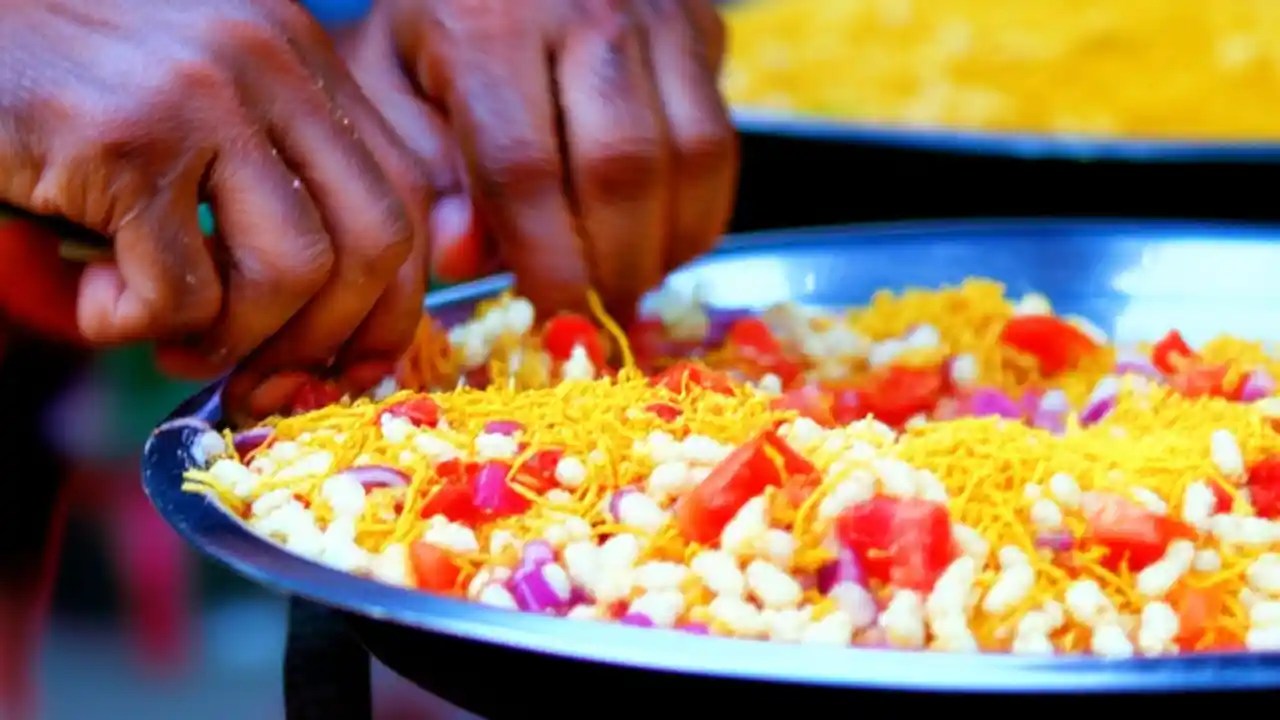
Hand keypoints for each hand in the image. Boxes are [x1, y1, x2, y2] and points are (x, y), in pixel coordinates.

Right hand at [0, 0, 435, 416]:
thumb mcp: (198, 117)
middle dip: (324, 338)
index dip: (393, 303)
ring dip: (228, 338)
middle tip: (257, 373)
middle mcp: (267, 60)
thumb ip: (274, 190)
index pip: (404, 196)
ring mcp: (199, 94)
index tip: (354, 365)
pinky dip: (132, 326)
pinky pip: (179, 293)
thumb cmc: (69, 96)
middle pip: (375, 241)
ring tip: (162, 332)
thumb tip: (339, 343)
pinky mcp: (124, 141)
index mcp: (298, 55)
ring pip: (292, 274)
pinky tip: (90, 291)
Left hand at [343, 0, 738, 320]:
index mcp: (486, 24)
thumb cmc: (435, 29)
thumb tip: (464, 259)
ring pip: (692, 154)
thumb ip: (419, 172)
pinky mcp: (701, 25)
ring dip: (668, 244)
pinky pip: (721, 138)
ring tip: (629, 281)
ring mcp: (655, 11)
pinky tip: (658, 237)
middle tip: (596, 314)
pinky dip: (699, 210)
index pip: (525, 167)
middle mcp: (584, 6)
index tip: (550, 314)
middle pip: (622, 165)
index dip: (545, 260)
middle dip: (614, 265)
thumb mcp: (388, 87)